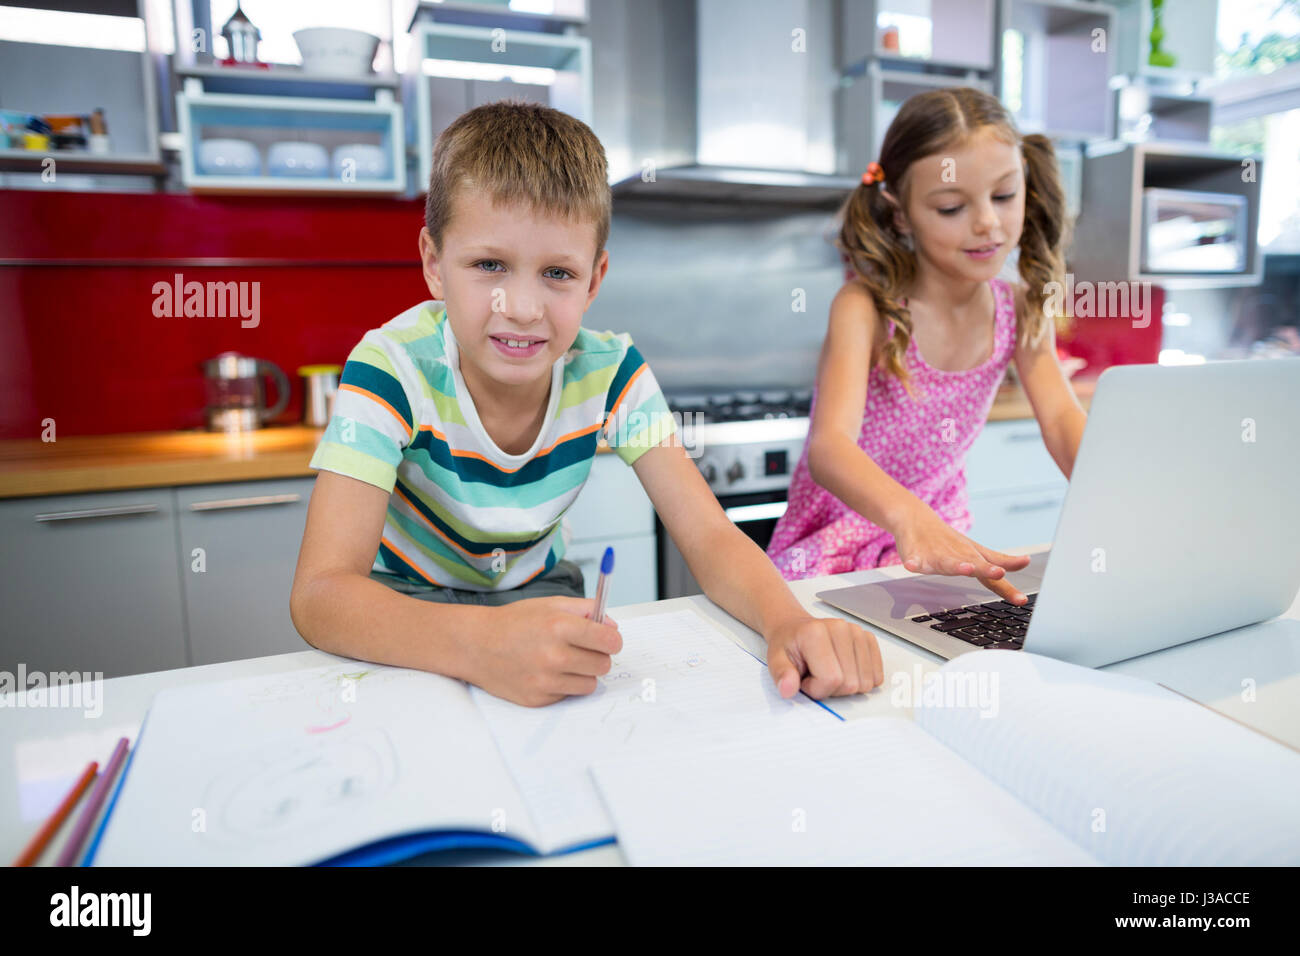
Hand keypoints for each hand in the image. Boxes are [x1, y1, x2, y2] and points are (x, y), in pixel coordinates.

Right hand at [463, 596, 620, 706]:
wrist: (476, 645)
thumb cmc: (515, 622)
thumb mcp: (551, 604)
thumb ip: (586, 610)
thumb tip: (613, 626)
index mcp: (559, 626)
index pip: (609, 640)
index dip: (613, 640)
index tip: (609, 640)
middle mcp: (553, 656)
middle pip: (603, 665)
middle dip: (598, 656)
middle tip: (582, 650)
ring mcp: (544, 681)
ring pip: (590, 684)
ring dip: (582, 674)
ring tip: (563, 662)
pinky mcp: (537, 699)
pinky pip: (568, 696)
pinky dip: (563, 686)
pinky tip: (546, 673)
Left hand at [766, 615, 882, 699]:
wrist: (796, 629)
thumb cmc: (789, 646)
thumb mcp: (775, 660)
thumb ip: (782, 675)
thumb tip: (788, 689)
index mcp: (815, 633)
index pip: (831, 680)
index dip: (816, 689)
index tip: (805, 680)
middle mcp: (841, 628)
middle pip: (851, 684)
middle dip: (831, 689)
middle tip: (816, 675)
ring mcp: (857, 632)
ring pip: (865, 682)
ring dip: (846, 685)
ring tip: (828, 671)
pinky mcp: (868, 638)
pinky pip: (876, 675)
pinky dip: (860, 679)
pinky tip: (844, 669)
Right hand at [893, 507, 1031, 603]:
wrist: (915, 519)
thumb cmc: (948, 539)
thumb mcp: (976, 549)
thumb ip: (1000, 559)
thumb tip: (1025, 562)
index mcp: (973, 556)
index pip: (993, 574)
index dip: (1007, 587)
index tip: (1021, 599)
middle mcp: (958, 555)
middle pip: (974, 564)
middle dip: (986, 569)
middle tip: (998, 572)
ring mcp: (936, 555)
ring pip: (947, 562)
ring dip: (957, 566)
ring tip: (966, 569)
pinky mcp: (915, 554)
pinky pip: (913, 560)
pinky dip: (913, 562)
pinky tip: (912, 565)